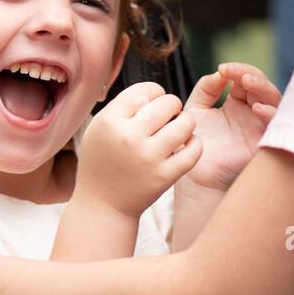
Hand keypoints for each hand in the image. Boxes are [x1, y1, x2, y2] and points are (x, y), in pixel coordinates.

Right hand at [73, 81, 202, 217]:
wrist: (102, 204)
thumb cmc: (102, 161)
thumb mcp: (98, 129)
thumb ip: (121, 108)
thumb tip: (155, 91)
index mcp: (109, 121)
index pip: (144, 90)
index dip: (155, 92)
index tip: (154, 102)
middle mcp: (128, 137)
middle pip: (167, 103)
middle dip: (173, 105)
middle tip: (170, 114)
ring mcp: (148, 157)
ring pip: (185, 123)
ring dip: (187, 122)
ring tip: (181, 127)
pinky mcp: (164, 176)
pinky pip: (193, 150)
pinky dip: (195, 144)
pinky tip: (188, 144)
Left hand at [182, 62, 281, 191]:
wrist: (195, 173)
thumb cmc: (196, 142)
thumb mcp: (196, 109)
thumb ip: (205, 89)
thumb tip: (219, 74)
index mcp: (237, 103)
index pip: (246, 78)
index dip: (238, 70)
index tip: (223, 68)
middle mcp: (252, 113)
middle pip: (262, 86)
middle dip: (251, 75)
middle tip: (236, 73)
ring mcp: (260, 126)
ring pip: (274, 101)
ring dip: (263, 88)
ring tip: (247, 82)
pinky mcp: (264, 143)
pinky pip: (275, 126)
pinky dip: (270, 114)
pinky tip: (257, 108)